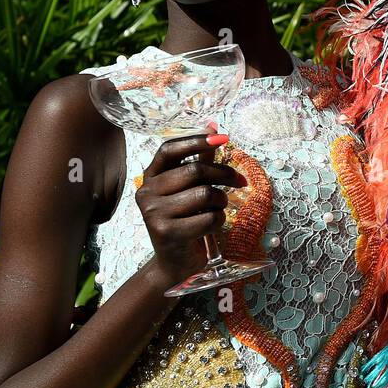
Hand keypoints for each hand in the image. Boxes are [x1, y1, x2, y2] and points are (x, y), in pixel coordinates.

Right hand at [135, 131, 246, 284]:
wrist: (174, 262)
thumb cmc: (185, 220)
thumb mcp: (189, 189)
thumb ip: (200, 159)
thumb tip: (213, 126)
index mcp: (150, 177)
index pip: (169, 149)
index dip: (196, 140)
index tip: (222, 137)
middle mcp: (146, 193)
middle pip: (195, 171)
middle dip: (224, 174)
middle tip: (240, 181)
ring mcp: (153, 214)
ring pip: (204, 194)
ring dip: (221, 201)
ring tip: (218, 208)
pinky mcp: (167, 233)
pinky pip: (208, 218)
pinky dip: (218, 220)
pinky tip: (210, 226)